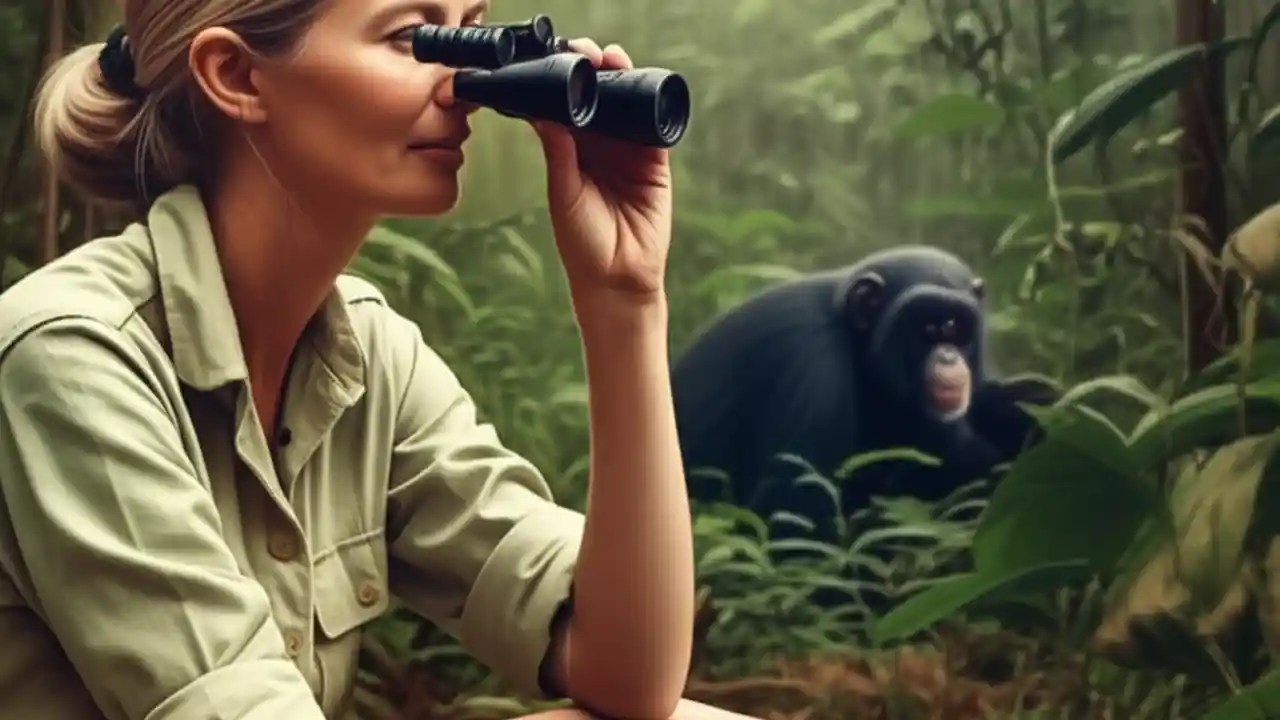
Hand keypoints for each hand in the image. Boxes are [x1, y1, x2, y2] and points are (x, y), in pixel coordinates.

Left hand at [530, 39, 673, 305]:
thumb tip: (545, 113)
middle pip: (598, 98)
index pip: (567, 107)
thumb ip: (559, 154)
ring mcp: (629, 152)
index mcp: (571, 152)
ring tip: (612, 60)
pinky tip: (641, 84)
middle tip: (587, 54)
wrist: (618, 277)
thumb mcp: (564, 193)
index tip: (558, 61)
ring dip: (621, 79)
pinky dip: (649, 104)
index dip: (564, 82)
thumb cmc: (582, 243)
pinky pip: (653, 126)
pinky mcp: (655, 162)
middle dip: (594, 72)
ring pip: (625, 105)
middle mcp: (600, 147)